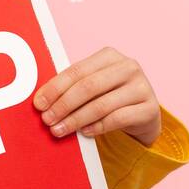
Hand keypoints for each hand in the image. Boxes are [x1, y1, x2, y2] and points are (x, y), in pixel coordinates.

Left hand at [31, 47, 160, 146]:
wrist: (143, 114)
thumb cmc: (109, 97)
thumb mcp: (92, 86)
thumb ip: (71, 87)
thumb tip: (40, 101)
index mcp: (109, 56)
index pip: (76, 71)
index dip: (54, 88)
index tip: (38, 104)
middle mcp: (128, 67)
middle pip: (87, 87)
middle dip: (63, 105)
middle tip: (47, 120)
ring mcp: (142, 87)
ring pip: (101, 105)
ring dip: (75, 120)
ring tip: (59, 130)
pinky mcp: (150, 109)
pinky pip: (117, 119)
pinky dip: (97, 127)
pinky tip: (84, 133)